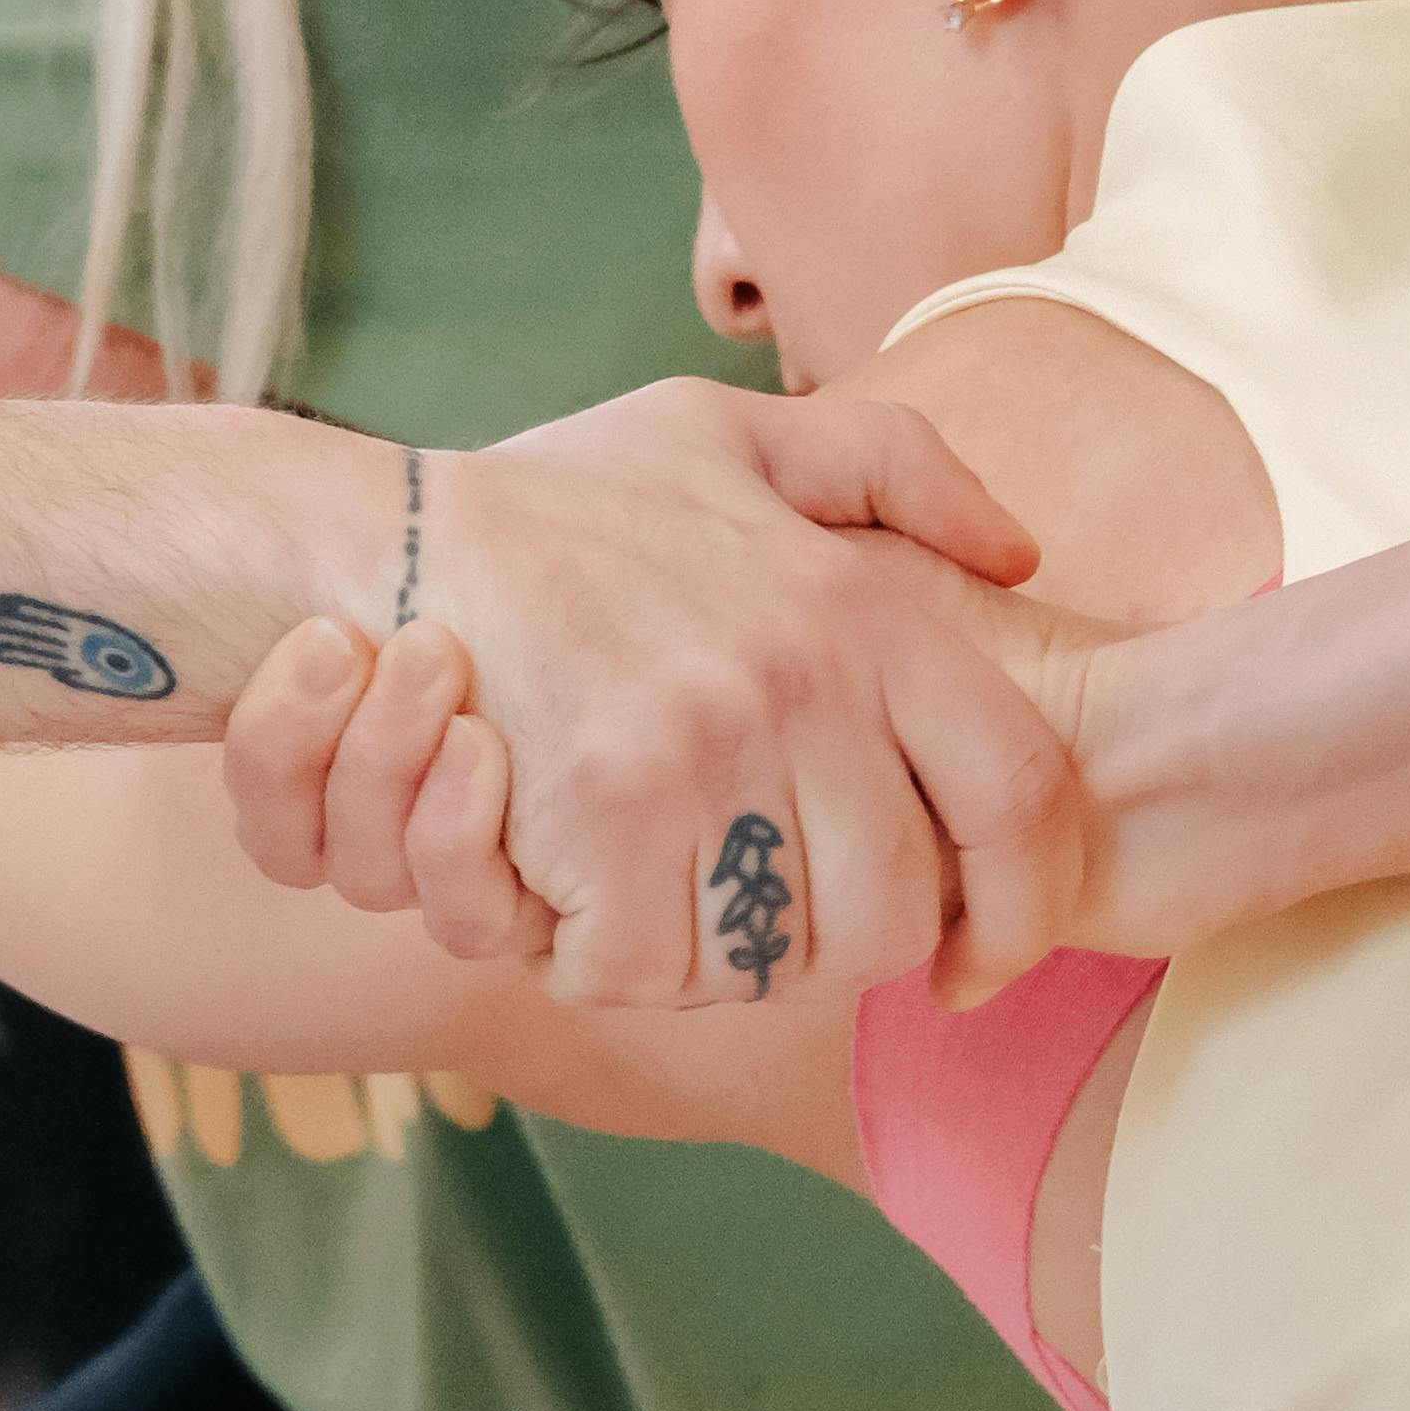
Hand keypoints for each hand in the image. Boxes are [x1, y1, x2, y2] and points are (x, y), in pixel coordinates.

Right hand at [226, 377, 1085, 1006]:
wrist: (384, 539)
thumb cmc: (562, 505)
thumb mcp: (732, 438)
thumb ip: (893, 466)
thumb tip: (1019, 553)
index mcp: (861, 609)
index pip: (1025, 797)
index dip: (1022, 909)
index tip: (973, 961)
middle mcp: (800, 684)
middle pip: (892, 920)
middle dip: (827, 947)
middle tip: (747, 908)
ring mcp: (702, 758)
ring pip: (771, 962)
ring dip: (711, 955)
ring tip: (650, 880)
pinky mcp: (600, 828)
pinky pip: (649, 972)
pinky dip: (609, 958)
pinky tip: (570, 888)